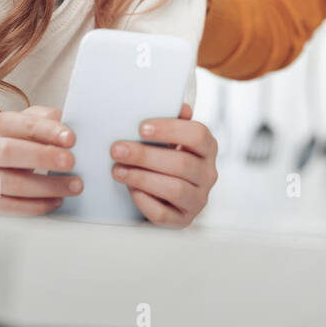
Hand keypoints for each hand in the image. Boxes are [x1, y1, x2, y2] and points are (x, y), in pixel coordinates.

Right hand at [0, 105, 81, 214]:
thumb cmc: (15, 145)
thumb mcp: (28, 126)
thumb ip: (49, 121)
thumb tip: (72, 130)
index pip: (24, 125)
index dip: (48, 131)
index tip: (71, 139)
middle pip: (9, 152)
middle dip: (43, 157)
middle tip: (70, 162)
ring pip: (13, 183)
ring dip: (47, 186)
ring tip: (74, 186)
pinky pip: (11, 207)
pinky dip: (37, 205)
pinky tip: (56, 201)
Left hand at [111, 103, 217, 227]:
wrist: (166, 195)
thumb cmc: (167, 159)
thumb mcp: (172, 140)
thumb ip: (175, 123)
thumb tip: (182, 106)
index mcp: (208, 149)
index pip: (198, 135)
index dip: (170, 130)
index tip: (141, 128)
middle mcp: (208, 174)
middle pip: (182, 164)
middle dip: (145, 156)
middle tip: (117, 150)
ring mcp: (198, 200)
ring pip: (175, 189)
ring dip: (142, 178)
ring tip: (118, 170)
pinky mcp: (183, 220)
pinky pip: (164, 213)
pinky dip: (144, 201)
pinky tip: (130, 190)